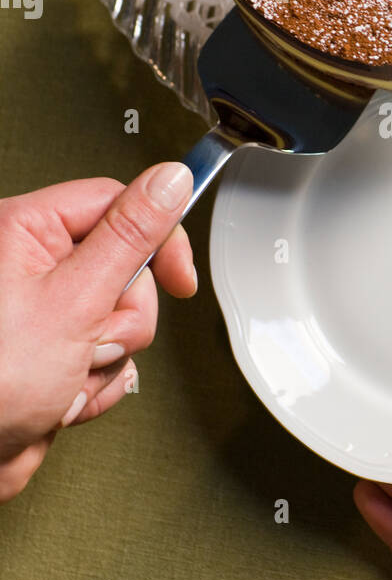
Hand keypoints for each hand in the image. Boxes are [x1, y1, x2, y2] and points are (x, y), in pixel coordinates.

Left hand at [0, 163, 195, 501]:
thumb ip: (130, 235)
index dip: (157, 238)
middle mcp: (32, 266)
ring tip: (63, 377)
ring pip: (120, 321)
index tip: (179, 277)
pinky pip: (105, 359)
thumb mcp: (74, 300)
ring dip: (105, 361)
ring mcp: (43, 314)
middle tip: (90, 340)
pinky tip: (60, 400)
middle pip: (127, 269)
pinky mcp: (52, 355)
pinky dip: (92, 386)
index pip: (117, 203)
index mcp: (25, 231)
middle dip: (121, 320)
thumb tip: (170, 180)